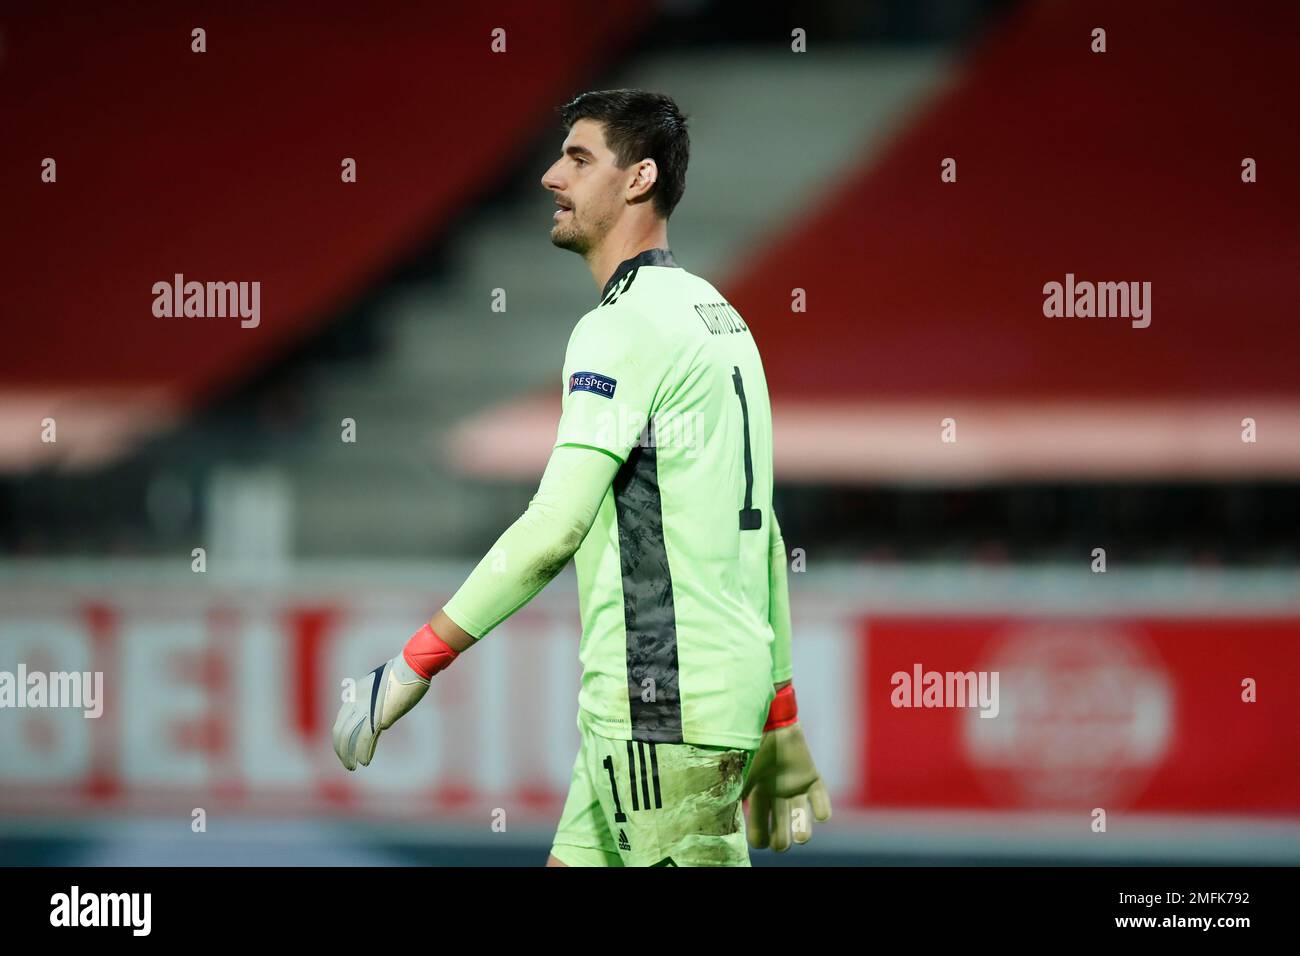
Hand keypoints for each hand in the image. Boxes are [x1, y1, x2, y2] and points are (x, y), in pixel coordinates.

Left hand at [332, 655, 428, 770]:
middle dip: (341, 750)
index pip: (341, 721)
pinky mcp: (379, 716)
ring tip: (353, 766)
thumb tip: (382, 723)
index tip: (347, 749)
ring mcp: (366, 709)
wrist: (412, 666)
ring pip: (348, 737)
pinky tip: (364, 761)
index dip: (341, 739)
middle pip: (340, 731)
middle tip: (347, 763)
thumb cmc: (404, 673)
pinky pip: (365, 739)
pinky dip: (363, 752)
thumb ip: (378, 702)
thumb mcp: (383, 686)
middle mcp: (356, 701)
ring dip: (348, 755)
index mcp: (355, 693)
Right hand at [741, 721, 831, 850]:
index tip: (759, 842)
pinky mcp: (811, 777)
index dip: (758, 835)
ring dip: (802, 829)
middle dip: (781, 838)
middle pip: (780, 825)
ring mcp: (794, 786)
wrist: (769, 717)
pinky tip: (820, 816)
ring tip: (801, 838)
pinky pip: (820, 798)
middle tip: (781, 844)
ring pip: (800, 816)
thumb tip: (722, 817)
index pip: (757, 824)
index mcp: (755, 793)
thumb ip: (731, 791)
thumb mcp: (737, 769)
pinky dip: (822, 809)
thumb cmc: (749, 742)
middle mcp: (775, 794)